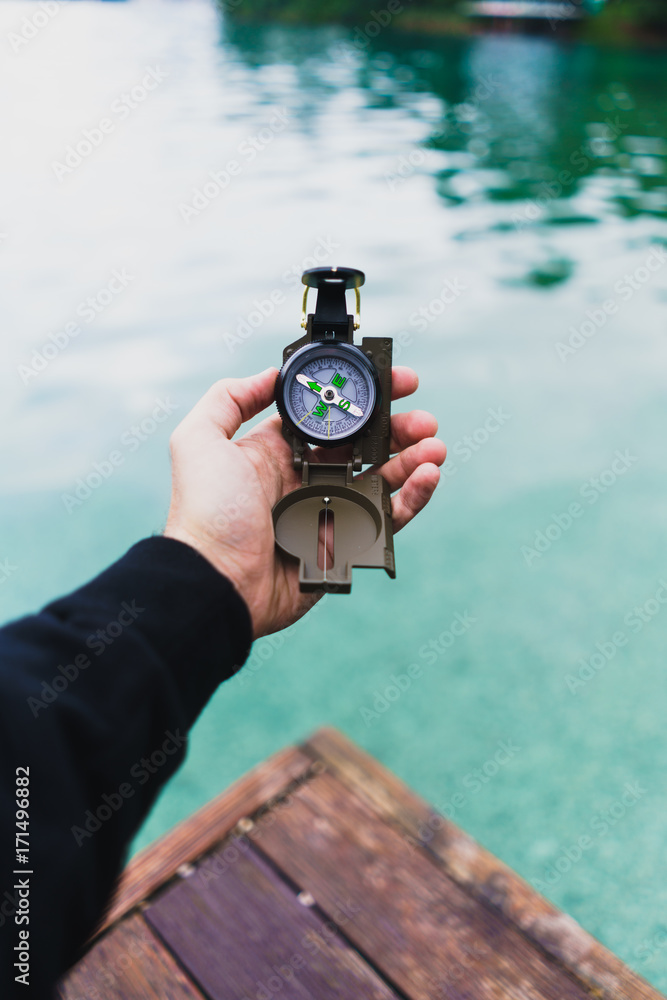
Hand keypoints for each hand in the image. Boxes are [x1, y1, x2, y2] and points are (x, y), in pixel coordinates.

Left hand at [164, 366, 445, 637]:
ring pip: (383, 480)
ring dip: (413, 460)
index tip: (392, 382)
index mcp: (276, 452)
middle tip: (424, 420)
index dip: (362, 399)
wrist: (215, 582)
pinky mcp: (344, 545)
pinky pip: (387, 519)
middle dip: (398, 429)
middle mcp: (305, 478)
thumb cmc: (206, 514)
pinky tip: (427, 479)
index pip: (329, 417)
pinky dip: (412, 499)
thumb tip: (271, 374)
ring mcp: (327, 512)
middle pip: (364, 446)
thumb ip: (229, 398)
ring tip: (435, 448)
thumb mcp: (198, 441)